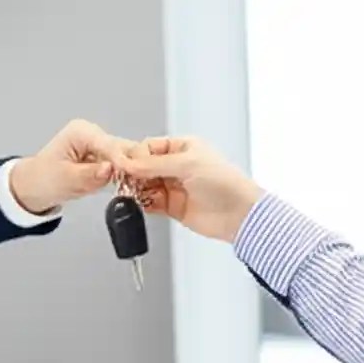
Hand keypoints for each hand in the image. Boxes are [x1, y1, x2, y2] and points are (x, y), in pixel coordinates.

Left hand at [9, 119, 133, 213]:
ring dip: (130, 172)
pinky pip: (121, 166)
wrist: (32, 189)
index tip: (135, 174)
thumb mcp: (64, 180)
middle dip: (131, 166)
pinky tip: (128, 186)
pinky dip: (125, 177)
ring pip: (126, 157)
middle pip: (122, 148)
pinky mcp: (103, 159)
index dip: (123, 160)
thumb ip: (89, 175)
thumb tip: (109, 169)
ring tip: (134, 187)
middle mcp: (93, 135)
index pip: (110, 145)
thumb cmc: (42, 180)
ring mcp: (99, 146)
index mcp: (81, 132)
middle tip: (139, 184)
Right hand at [118, 136, 262, 242]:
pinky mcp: (173, 207)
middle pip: (144, 166)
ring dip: (135, 189)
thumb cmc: (226, 184)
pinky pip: (150, 203)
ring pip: (144, 185)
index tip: (125, 164)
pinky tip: (138, 203)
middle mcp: (177, 166)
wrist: (239, 215)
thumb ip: (154, 164)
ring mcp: (174, 187)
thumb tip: (129, 163)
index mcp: (183, 147)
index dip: (136, 155)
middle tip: (124, 180)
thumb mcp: (187, 164)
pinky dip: (141, 204)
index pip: (149, 147)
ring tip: (131, 193)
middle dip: (133, 173)